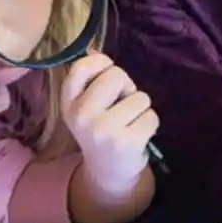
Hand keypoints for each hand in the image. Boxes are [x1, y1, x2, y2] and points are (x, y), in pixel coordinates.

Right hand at [61, 53, 158, 189]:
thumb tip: (95, 50)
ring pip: (139, 97)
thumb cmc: (102, 129)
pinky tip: (137, 135)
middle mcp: (82, 115)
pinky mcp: (126, 142)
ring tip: (129, 123)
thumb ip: (92, 80)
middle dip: (127, 88)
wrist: (108, 172)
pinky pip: (151, 116)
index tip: (106, 75)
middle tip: (121, 107)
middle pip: (117, 75)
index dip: (100, 64)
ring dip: (140, 109)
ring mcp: (103, 129)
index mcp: (69, 103)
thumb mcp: (88, 106)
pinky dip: (150, 123)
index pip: (81, 67)